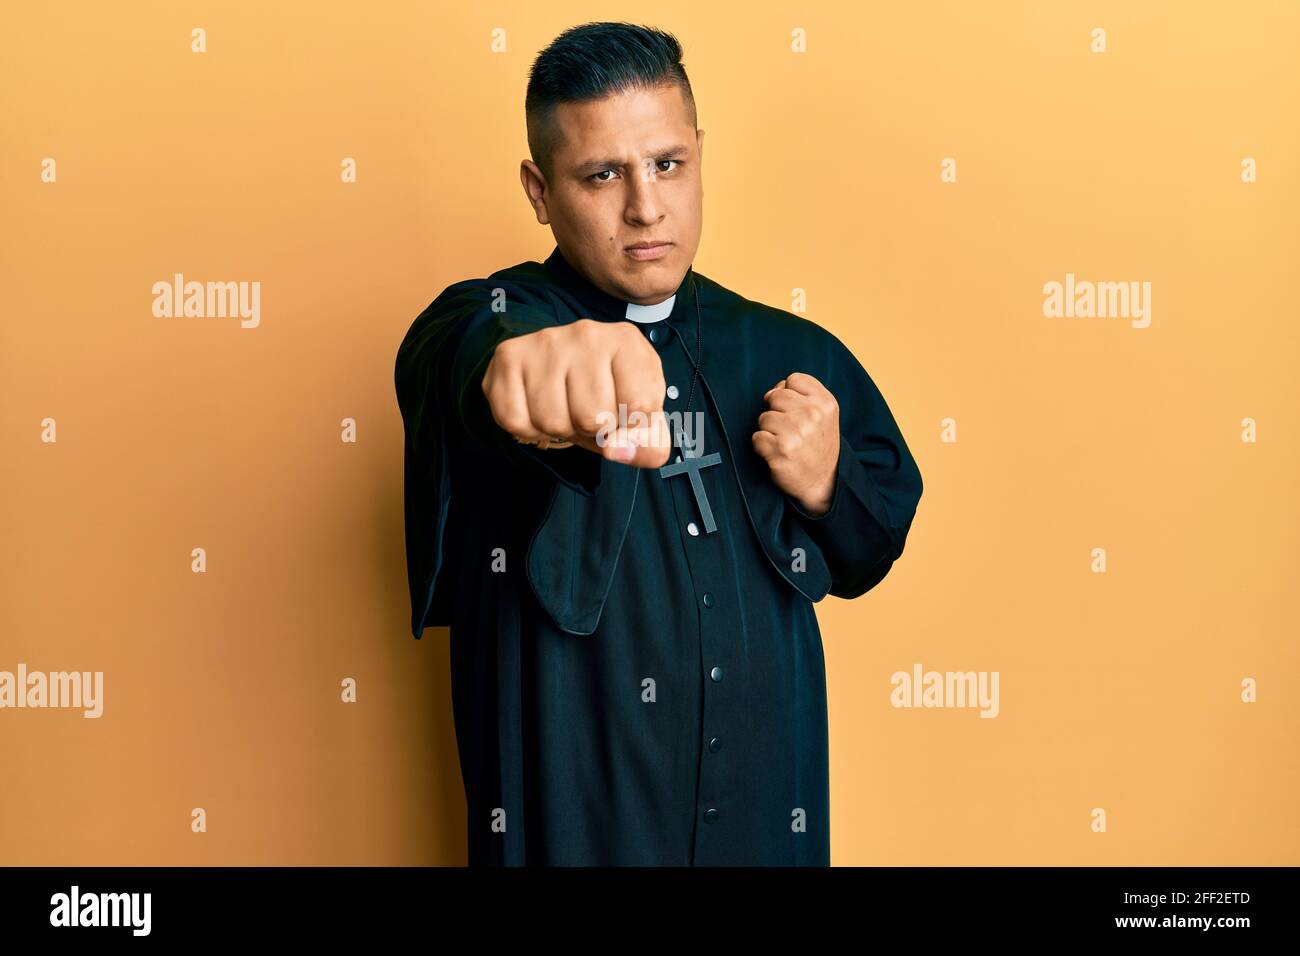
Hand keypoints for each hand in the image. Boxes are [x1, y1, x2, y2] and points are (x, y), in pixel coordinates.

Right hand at [481, 318, 672, 467]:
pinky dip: (528, 428)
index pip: (640, 407)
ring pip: (553, 421)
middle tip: (588, 411)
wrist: (561, 365)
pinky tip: (538, 407)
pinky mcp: (510, 356)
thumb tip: (616, 450)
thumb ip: (649, 445)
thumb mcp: (643, 417)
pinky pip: (516, 419)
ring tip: (565, 408)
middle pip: (593, 418)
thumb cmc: (608, 392)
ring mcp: (545, 343)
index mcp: (627, 342)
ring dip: (559, 430)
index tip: (624, 413)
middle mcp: (587, 334)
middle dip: (592, 430)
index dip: (631, 428)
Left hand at [752, 372, 839, 515]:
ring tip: (786, 443)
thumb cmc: (819, 445)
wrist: (824, 482)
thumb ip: (804, 395)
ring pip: (764, 417)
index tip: (795, 411)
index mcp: (825, 403)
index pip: (793, 380)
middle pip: (775, 396)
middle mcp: (812, 415)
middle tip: (790, 430)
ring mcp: (796, 433)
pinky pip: (757, 437)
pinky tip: (778, 453)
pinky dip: (762, 446)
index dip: (788, 394)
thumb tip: (773, 390)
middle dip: (777, 412)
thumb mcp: (824, 415)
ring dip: (769, 431)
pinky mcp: (780, 451)